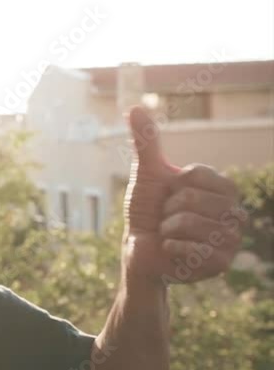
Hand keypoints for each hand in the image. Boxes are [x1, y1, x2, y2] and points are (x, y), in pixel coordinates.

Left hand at [123, 106, 241, 284]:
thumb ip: (147, 142)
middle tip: (167, 218)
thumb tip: (135, 106)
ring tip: (169, 235)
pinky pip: (195, 249)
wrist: (140, 250)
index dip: (173, 184)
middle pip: (194, 199)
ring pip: (193, 224)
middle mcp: (234, 212)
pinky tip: (172, 251)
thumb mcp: (147, 175)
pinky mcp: (222, 263)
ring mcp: (231, 238)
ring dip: (168, 230)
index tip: (170, 194)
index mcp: (222, 189)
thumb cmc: (147, 212)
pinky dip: (173, 248)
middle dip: (168, 209)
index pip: (197, 174)